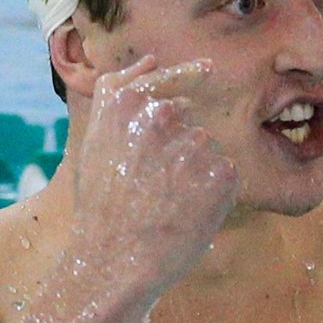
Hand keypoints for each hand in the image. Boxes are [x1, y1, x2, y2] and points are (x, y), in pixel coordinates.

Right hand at [69, 55, 238, 293]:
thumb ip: (120, 96)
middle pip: (188, 125)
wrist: (114, 262)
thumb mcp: (96, 143)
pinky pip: (225, 174)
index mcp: (127, 105)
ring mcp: (194, 145)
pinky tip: (188, 214)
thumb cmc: (102, 207)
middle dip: (178, 153)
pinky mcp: (222, 173)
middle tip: (151, 190)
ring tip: (165, 206)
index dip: (188, 74)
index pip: (168, 78)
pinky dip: (214, 194)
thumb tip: (151, 60)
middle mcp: (163, 118)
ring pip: (207, 152)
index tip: (209, 69)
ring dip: (196, 175)